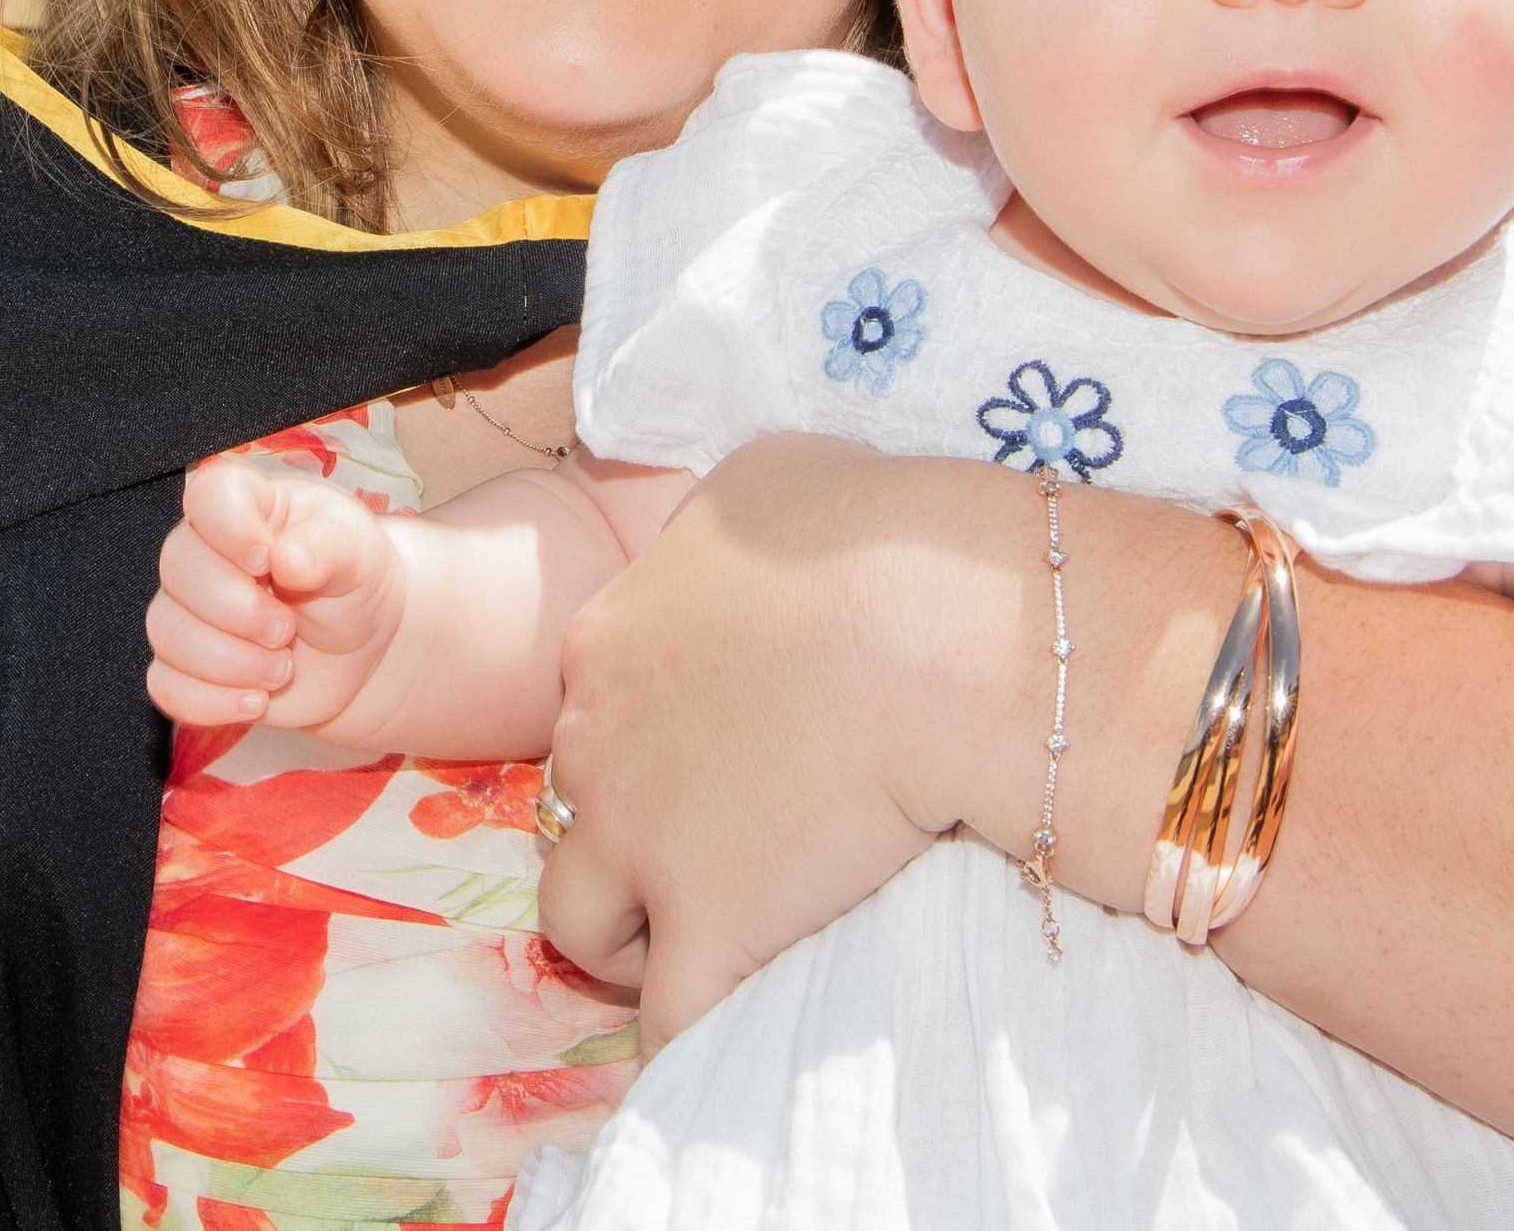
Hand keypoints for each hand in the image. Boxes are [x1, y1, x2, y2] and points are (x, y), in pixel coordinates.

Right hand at [145, 453, 405, 730]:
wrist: (360, 650)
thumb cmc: (354, 582)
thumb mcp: (358, 554)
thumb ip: (327, 547)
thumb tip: (286, 555)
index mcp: (249, 505)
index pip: (209, 495)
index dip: (229, 529)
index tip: (265, 561)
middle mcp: (205, 551)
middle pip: (178, 569)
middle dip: (237, 611)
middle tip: (286, 631)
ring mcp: (189, 610)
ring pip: (167, 633)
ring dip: (229, 662)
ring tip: (283, 670)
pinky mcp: (185, 665)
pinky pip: (166, 686)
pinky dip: (211, 701)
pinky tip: (256, 702)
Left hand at [536, 436, 961, 1048]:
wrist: (937, 628)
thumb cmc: (877, 531)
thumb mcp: (773, 479)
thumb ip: (725, 522)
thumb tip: (745, 536)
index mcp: (608, 636)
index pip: (593, 709)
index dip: (651, 740)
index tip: (718, 754)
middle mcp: (595, 742)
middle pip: (576, 812)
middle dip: (633, 836)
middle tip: (718, 844)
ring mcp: (641, 843)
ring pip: (580, 926)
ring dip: (631, 942)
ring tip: (702, 948)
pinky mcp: (707, 927)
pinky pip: (670, 1018)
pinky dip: (693, 1033)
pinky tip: (733, 1034)